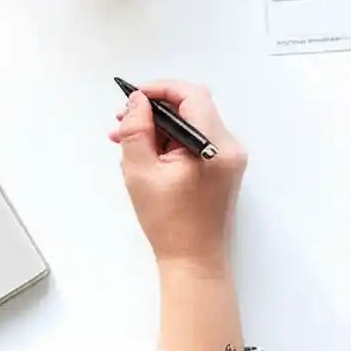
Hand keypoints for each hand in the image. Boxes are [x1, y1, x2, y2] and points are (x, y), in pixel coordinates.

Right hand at [111, 81, 247, 273]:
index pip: (191, 95)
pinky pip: (195, 142)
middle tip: (122, 121)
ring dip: (159, 127)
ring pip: (191, 124)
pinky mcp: (223, 169)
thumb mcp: (140, 171)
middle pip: (191, 107)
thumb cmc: (168, 222)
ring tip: (126, 140)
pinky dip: (170, 142)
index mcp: (214, 145)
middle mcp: (229, 147)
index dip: (160, 88)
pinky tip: (146, 154)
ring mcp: (229, 159)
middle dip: (154, 110)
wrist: (194, 261)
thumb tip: (137, 101)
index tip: (132, 96)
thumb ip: (136, 130)